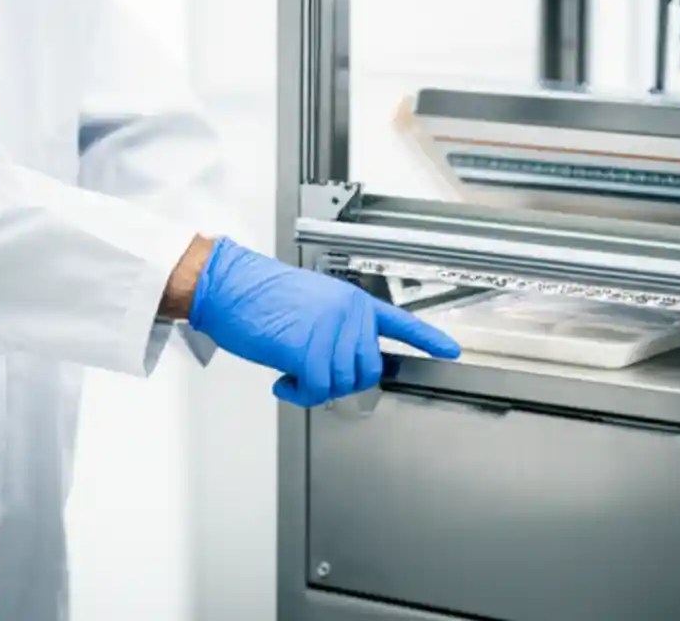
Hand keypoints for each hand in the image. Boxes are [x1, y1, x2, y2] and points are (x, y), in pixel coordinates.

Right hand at [187, 238, 460, 406]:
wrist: (230, 286)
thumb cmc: (260, 297)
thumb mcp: (310, 305)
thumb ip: (335, 330)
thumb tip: (341, 365)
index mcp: (352, 301)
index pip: (400, 323)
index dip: (428, 340)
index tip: (450, 351)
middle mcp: (348, 313)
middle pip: (367, 370)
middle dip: (340, 381)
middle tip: (311, 376)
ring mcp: (330, 328)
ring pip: (340, 383)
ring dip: (313, 388)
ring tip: (290, 372)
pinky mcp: (307, 346)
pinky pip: (316, 388)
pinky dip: (298, 393)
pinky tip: (283, 380)